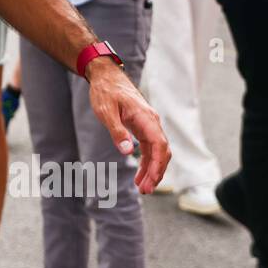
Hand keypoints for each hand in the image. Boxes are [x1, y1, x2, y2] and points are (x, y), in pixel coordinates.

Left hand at [86, 58, 170, 192]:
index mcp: (146, 118)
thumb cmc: (105, 92)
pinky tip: (140, 175)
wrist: (105, 76)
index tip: (151, 180)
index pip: (159, 144)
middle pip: (162, 151)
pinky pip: (149, 148)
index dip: (157, 164)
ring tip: (143, 188)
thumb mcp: (106, 111)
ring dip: (152, 170)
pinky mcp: (142, 127)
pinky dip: (146, 162)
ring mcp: (148, 124)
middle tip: (146, 190)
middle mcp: (151, 122)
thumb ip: (117, 131)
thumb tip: (127, 152)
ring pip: (156, 151)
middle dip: (157, 172)